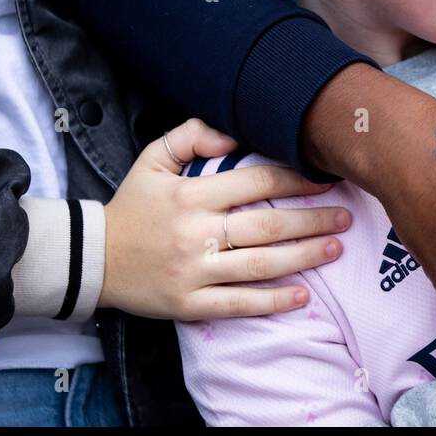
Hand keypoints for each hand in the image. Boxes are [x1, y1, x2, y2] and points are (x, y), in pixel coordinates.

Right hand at [99, 118, 352, 320]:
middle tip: (345, 216)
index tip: (326, 177)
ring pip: (260, 265)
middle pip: (267, 226)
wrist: (90, 259)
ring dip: (304, 257)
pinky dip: (273, 301)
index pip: (255, 182)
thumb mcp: (152, 160)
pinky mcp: (188, 303)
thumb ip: (190, 135)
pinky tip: (303, 296)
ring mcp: (194, 271)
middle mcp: (196, 233)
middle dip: (312, 220)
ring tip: (335, 248)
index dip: (296, 179)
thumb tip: (233, 131)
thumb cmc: (133, 206)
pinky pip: (238, 304)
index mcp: (191, 195)